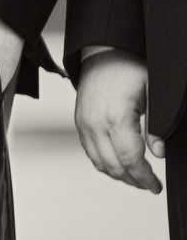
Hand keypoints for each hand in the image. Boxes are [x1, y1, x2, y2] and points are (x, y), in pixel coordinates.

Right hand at [74, 49, 162, 193]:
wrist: (104, 53)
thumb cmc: (130, 68)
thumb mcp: (153, 95)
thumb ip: (155, 127)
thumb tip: (159, 153)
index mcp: (116, 118)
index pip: (131, 159)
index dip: (144, 176)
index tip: (155, 186)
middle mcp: (95, 125)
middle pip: (113, 166)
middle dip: (133, 180)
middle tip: (149, 186)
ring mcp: (84, 126)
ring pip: (99, 163)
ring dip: (118, 174)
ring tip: (135, 178)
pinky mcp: (80, 124)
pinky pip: (90, 153)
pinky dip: (105, 164)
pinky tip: (119, 164)